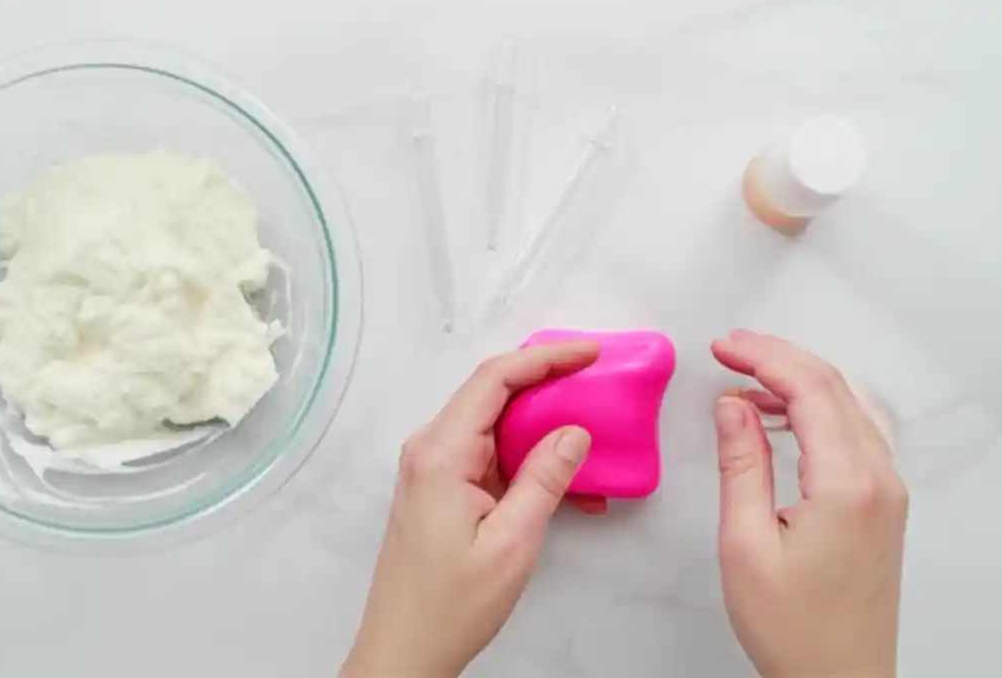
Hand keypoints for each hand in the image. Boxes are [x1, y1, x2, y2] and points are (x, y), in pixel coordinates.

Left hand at [341, 341, 599, 677]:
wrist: (404, 649)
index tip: (590, 353)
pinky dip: (529, 461)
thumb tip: (574, 432)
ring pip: (495, 425)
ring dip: (543, 426)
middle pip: (493, 394)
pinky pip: (491, 457)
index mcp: (441, 453)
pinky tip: (571, 485)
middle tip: (597, 380)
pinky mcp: (441, 490)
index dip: (545, 359)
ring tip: (594, 429)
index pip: (494, 380)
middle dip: (548, 382)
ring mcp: (433, 470)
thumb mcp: (512, 542)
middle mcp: (430, 450)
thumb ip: (545, 479)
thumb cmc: (449, 604)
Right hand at [711, 330, 907, 677]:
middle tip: (727, 349)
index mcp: (847, 485)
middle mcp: (880, 480)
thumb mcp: (746, 544)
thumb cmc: (792, 628)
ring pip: (849, 406)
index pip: (811, 390)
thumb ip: (741, 464)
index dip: (763, 357)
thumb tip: (732, 404)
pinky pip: (856, 433)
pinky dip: (817, 411)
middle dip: (779, 358)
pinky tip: (781, 419)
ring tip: (744, 381)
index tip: (721, 347)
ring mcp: (888, 492)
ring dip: (799, 382)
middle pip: (835, 387)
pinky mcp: (883, 505)